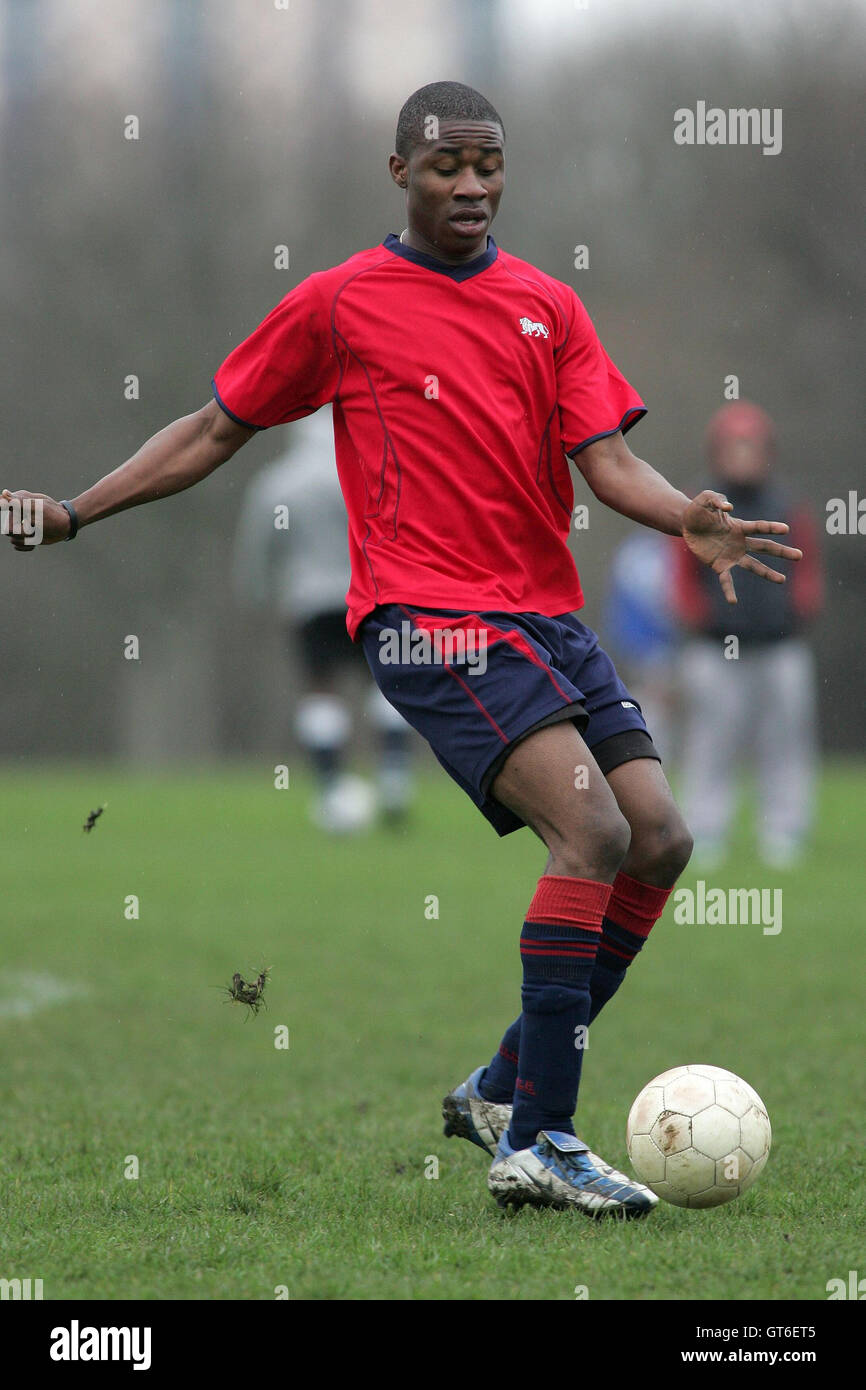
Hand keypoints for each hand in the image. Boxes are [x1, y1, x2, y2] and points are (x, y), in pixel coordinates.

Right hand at [1, 489, 71, 550]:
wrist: (65, 523)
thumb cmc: (52, 512)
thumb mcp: (37, 506)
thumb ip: (19, 501)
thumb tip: (4, 493)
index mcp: (16, 508)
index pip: (7, 518)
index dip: (13, 523)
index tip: (26, 523)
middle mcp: (15, 518)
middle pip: (8, 531)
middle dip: (20, 533)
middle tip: (32, 530)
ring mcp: (20, 529)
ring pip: (13, 540)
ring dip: (26, 541)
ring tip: (36, 535)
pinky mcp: (25, 538)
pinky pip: (18, 547)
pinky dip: (27, 546)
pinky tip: (35, 542)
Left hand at [682, 489, 802, 603]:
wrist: (686, 523)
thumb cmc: (699, 509)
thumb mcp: (706, 498)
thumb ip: (717, 499)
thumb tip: (729, 507)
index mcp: (740, 526)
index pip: (759, 527)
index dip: (772, 528)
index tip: (786, 529)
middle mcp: (740, 542)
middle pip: (765, 547)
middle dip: (782, 552)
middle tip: (799, 556)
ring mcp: (732, 555)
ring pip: (753, 566)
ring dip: (767, 573)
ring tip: (782, 580)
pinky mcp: (719, 565)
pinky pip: (726, 580)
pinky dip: (729, 590)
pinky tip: (733, 602)